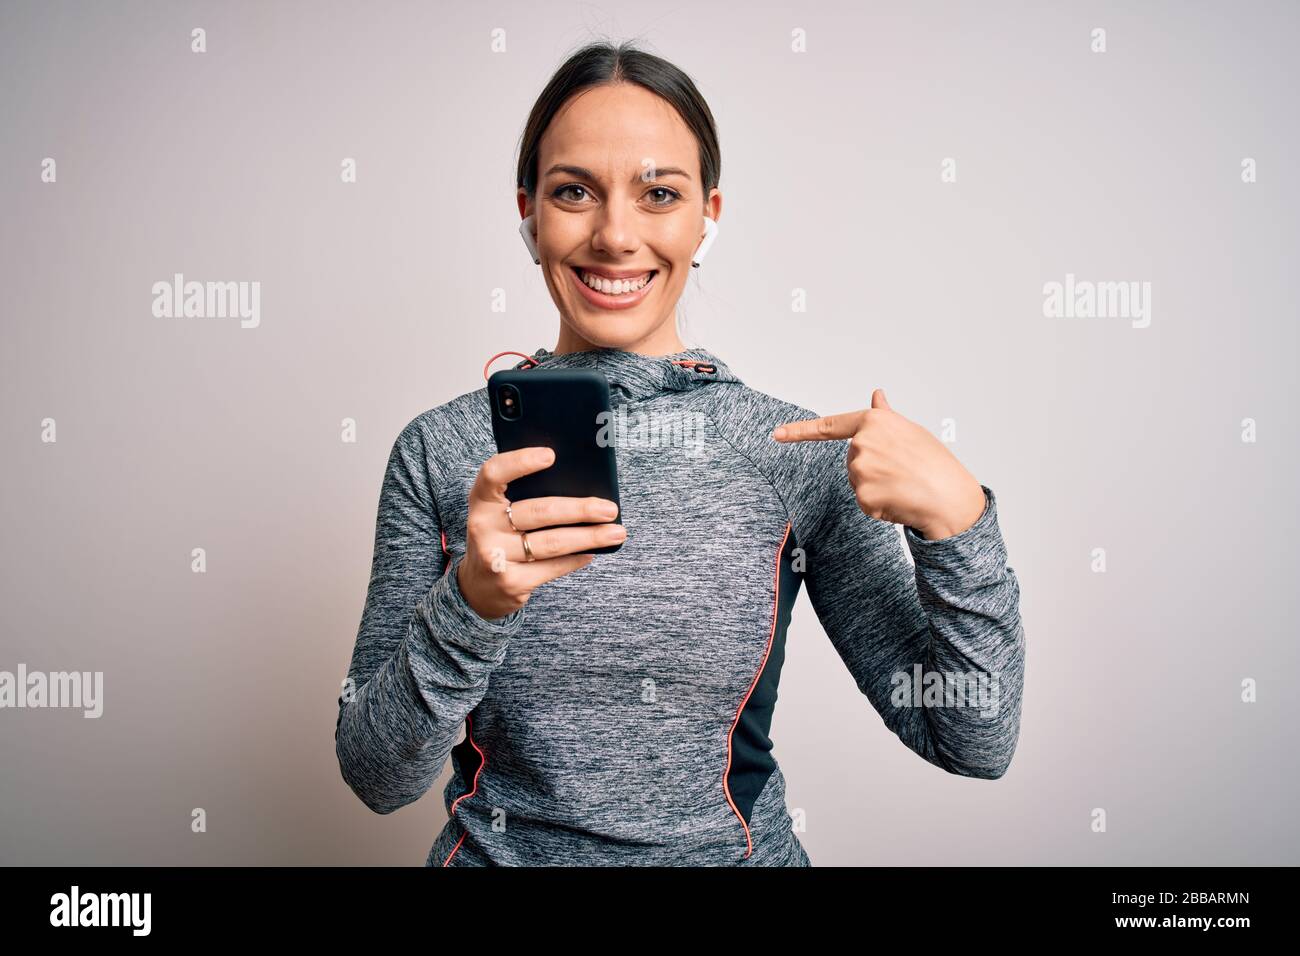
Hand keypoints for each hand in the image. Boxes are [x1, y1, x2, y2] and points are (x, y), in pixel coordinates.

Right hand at [457, 446, 625, 619]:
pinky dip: (576, 559)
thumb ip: (522, 497)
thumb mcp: (498, 514)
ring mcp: (496, 556)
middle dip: (581, 510)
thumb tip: (579, 484)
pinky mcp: (511, 582)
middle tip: (610, 509)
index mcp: (481, 501)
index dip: (521, 461)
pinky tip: (592, 552)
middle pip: (539, 511)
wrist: (477, 588)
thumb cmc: (499, 538)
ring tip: (615, 532)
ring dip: (590, 537)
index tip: (551, 455)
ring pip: (553, 542)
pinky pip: (553, 567)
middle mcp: (483, 526)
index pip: (494, 473)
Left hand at [771, 389, 985, 539]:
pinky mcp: (863, 497)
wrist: (950, 496)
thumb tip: (876, 395)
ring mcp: (860, 471)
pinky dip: (879, 505)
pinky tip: (900, 499)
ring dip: (876, 487)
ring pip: (857, 482)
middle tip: (902, 470)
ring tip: (903, 484)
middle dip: (873, 467)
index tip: (777, 433)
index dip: (800, 431)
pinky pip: (864, 501)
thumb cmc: (934, 462)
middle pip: (852, 460)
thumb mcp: (910, 431)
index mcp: (873, 422)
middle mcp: (862, 444)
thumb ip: (884, 417)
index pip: (830, 426)